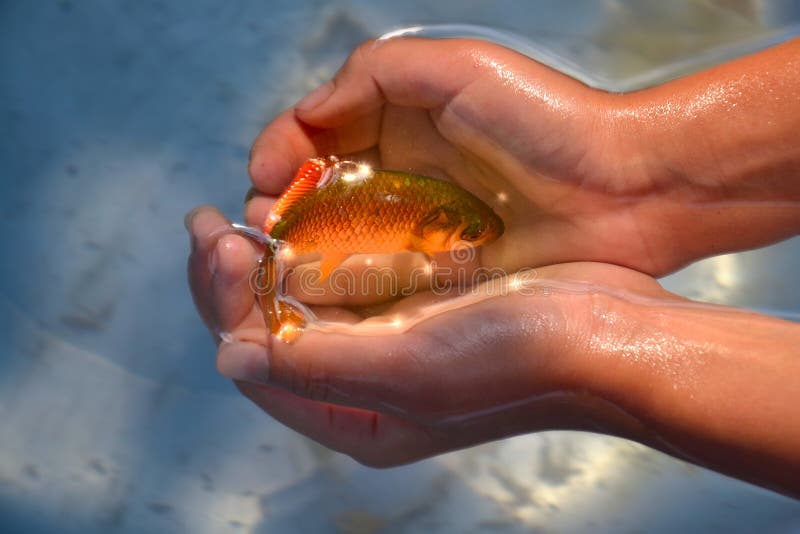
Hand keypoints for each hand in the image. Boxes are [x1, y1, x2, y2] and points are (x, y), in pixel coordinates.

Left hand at [187, 204, 672, 465]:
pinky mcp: (421, 312)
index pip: (259, 364)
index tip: (214, 240)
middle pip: (275, 334)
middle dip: (237, 279)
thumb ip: (317, 366)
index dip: (223, 302)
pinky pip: (351, 283)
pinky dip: (323, 251)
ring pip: (309, 306)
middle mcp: (367, 390)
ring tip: (250, 213)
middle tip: (211, 220)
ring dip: (275, 259)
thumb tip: (227, 357)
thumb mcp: (410, 368)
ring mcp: (394, 350)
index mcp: (356, 418)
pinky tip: (310, 218)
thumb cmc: (517, 359)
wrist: (609, 335)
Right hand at [247, 37, 799, 277]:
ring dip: (298, 255)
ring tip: (274, 267)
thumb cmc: (546, 122)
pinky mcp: (433, 274)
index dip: (277, 155)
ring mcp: (411, 230)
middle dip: (278, 212)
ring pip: (335, 243)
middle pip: (313, 196)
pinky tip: (317, 295)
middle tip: (260, 233)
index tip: (263, 179)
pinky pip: (373, 281)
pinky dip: (340, 287)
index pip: (311, 137)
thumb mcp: (458, 68)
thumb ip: (375, 73)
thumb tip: (308, 118)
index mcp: (392, 123)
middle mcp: (394, 178)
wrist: (623, 192)